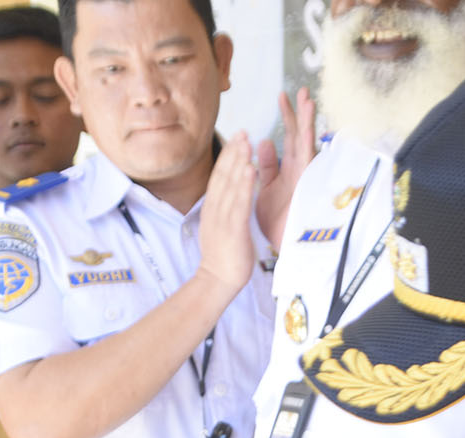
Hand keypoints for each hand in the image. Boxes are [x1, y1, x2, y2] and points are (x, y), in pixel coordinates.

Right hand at [197, 131, 257, 295]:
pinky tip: (250, 169)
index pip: (220, 176)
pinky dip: (244, 185)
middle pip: (223, 174)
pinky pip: (239, 203)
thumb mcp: (220, 226)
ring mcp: (223, 218)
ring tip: (247, 142)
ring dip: (238, 161)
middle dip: (233, 152)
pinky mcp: (233, 229)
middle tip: (242, 131)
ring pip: (230, 184)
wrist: (216, 280)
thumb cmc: (223, 256)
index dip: (228, 156)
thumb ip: (223, 209)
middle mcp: (215, 208)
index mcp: (213, 208)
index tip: (237, 138)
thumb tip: (226, 195)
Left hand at [254, 87, 316, 246]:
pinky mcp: (306, 187)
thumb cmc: (276, 222)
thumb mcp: (265, 188)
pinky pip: (306, 162)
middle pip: (300, 136)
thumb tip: (264, 141)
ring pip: (307, 144)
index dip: (286, 117)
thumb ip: (267, 166)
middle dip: (300, 113)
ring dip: (307, 122)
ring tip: (308, 99)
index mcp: (288, 170)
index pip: (288, 138)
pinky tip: (305, 127)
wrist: (281, 247)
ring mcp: (304, 178)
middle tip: (302, 90)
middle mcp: (299, 171)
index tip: (282, 96)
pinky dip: (305, 145)